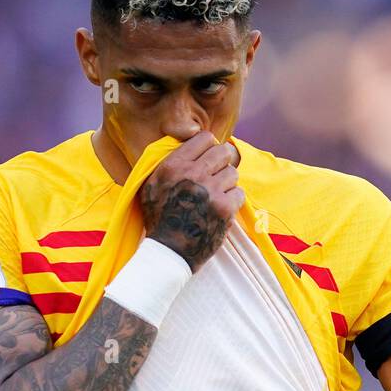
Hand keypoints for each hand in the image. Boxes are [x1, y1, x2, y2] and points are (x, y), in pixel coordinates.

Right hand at [139, 133, 243, 272]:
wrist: (168, 252)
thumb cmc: (159, 219)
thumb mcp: (151, 186)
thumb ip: (168, 164)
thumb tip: (187, 142)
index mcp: (173, 166)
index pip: (204, 138)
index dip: (209, 147)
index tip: (209, 159)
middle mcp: (192, 174)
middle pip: (223, 152)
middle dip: (223, 163)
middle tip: (217, 176)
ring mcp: (210, 191)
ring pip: (233, 172)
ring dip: (227, 184)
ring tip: (216, 196)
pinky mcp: (224, 208)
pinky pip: (239, 193)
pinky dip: (233, 202)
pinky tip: (221, 209)